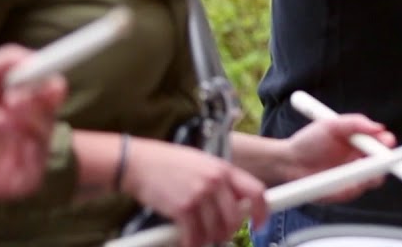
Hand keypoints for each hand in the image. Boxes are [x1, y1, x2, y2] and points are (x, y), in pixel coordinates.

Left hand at [0, 44, 67, 200]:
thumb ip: (9, 59)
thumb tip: (40, 60)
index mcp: (24, 102)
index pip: (54, 94)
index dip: (53, 88)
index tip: (45, 84)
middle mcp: (28, 128)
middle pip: (54, 115)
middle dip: (36, 105)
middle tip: (12, 99)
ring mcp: (25, 155)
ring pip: (46, 138)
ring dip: (25, 124)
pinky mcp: (19, 180)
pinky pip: (36, 166)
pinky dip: (24, 152)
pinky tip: (0, 141)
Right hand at [122, 139, 268, 246]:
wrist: (139, 163)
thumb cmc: (169, 163)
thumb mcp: (203, 164)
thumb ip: (221, 181)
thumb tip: (236, 201)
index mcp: (224, 169)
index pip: (256, 191)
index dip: (262, 211)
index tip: (259, 223)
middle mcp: (216, 181)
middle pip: (235, 218)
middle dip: (228, 231)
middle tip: (218, 234)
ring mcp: (200, 195)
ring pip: (216, 231)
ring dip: (209, 239)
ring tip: (199, 236)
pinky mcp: (183, 209)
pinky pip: (195, 237)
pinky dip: (192, 244)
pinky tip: (186, 241)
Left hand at [278, 114, 395, 201]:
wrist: (288, 161)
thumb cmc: (309, 140)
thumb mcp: (331, 125)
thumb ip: (355, 123)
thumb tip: (379, 127)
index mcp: (361, 143)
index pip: (382, 144)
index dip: (388, 143)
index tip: (388, 141)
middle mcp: (361, 161)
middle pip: (383, 165)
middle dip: (385, 163)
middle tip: (377, 159)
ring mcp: (353, 178)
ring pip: (372, 181)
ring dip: (369, 176)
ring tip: (357, 169)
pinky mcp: (343, 193)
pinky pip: (354, 192)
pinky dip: (351, 187)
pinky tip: (340, 181)